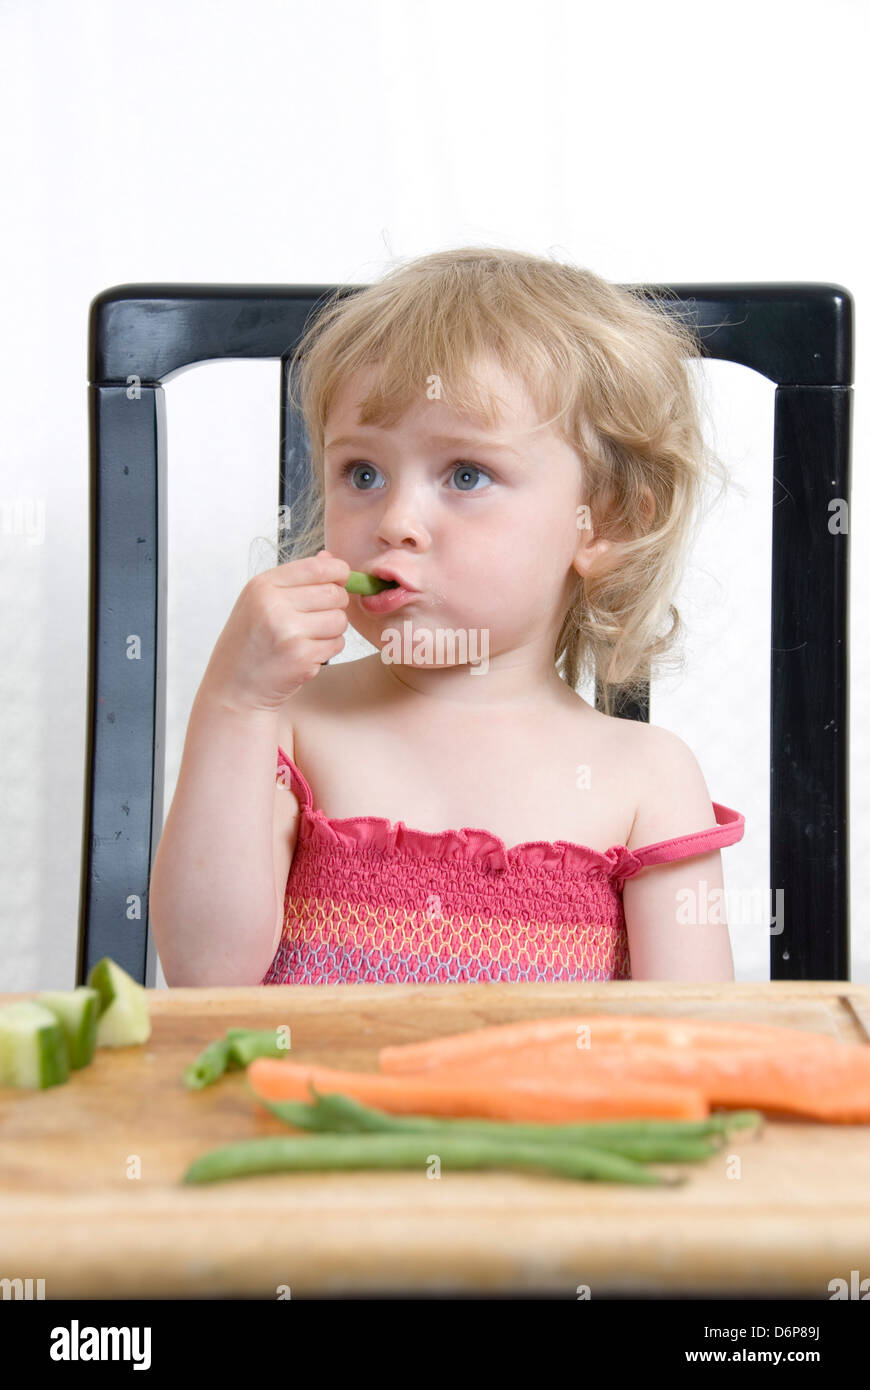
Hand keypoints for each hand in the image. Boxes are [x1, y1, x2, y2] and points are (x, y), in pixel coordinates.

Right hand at [198, 549, 350, 712]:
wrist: (233, 689)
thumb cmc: (249, 645)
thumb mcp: (260, 603)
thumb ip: (295, 580)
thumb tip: (329, 559)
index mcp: (263, 585)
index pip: (318, 567)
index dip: (339, 573)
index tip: (340, 582)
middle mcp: (273, 604)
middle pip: (335, 593)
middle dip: (335, 606)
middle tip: (317, 619)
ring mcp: (288, 631)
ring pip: (340, 620)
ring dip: (332, 631)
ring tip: (308, 639)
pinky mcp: (301, 656)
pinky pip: (337, 644)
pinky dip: (328, 650)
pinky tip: (305, 655)